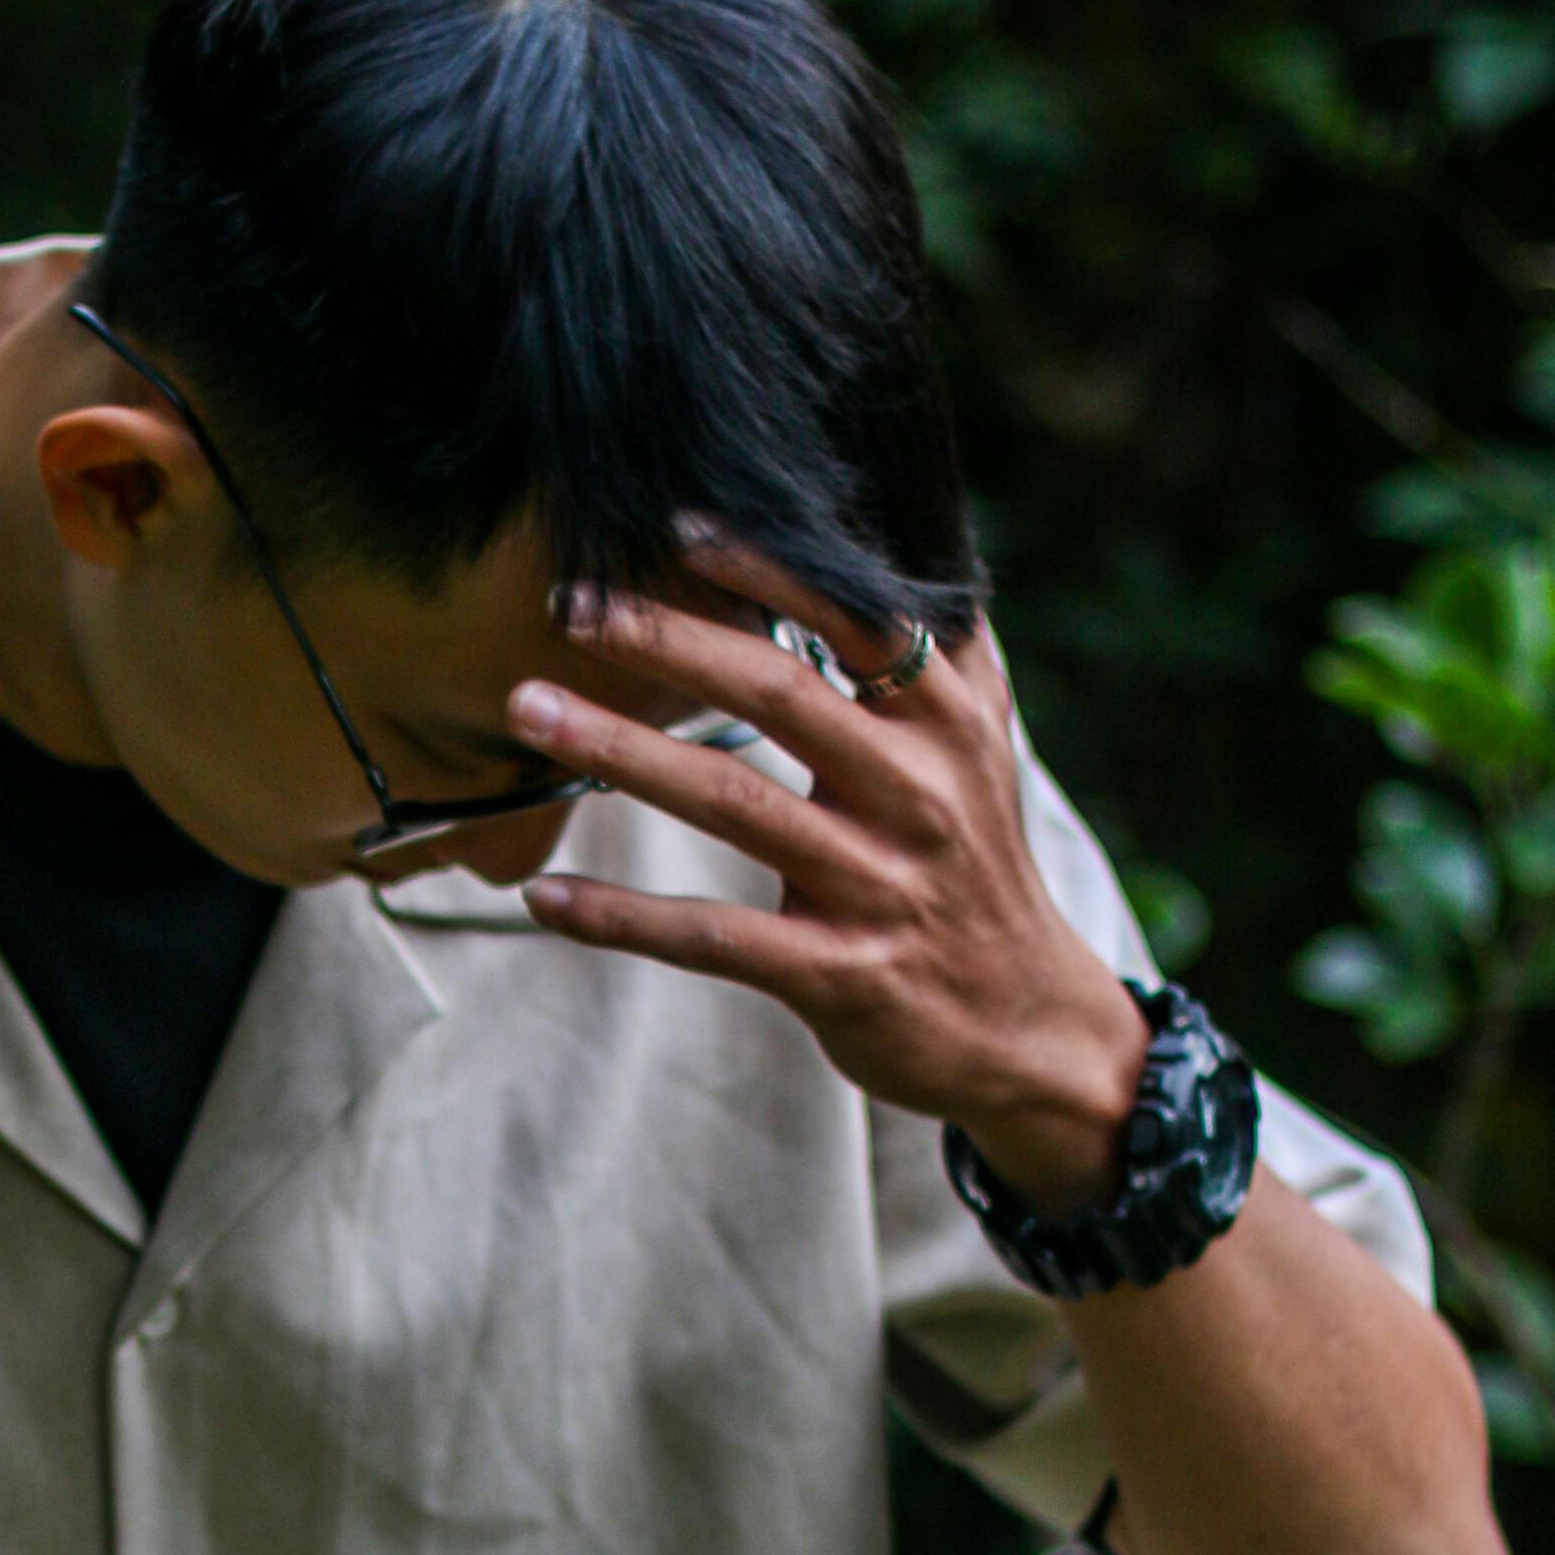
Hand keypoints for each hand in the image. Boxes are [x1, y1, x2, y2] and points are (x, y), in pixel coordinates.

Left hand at [507, 543, 1151, 1212]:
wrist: (1025, 1024)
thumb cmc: (974, 865)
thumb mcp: (980, 749)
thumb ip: (936, 653)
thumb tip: (892, 536)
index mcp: (949, 723)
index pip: (855, 622)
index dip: (769, 570)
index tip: (675, 529)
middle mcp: (921, 792)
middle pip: (780, 693)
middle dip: (669, 642)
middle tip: (572, 605)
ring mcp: (879, 884)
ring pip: (732, 802)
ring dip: (620, 750)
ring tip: (529, 707)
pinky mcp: (840, 972)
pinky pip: (711, 936)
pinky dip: (622, 917)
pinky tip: (546, 898)